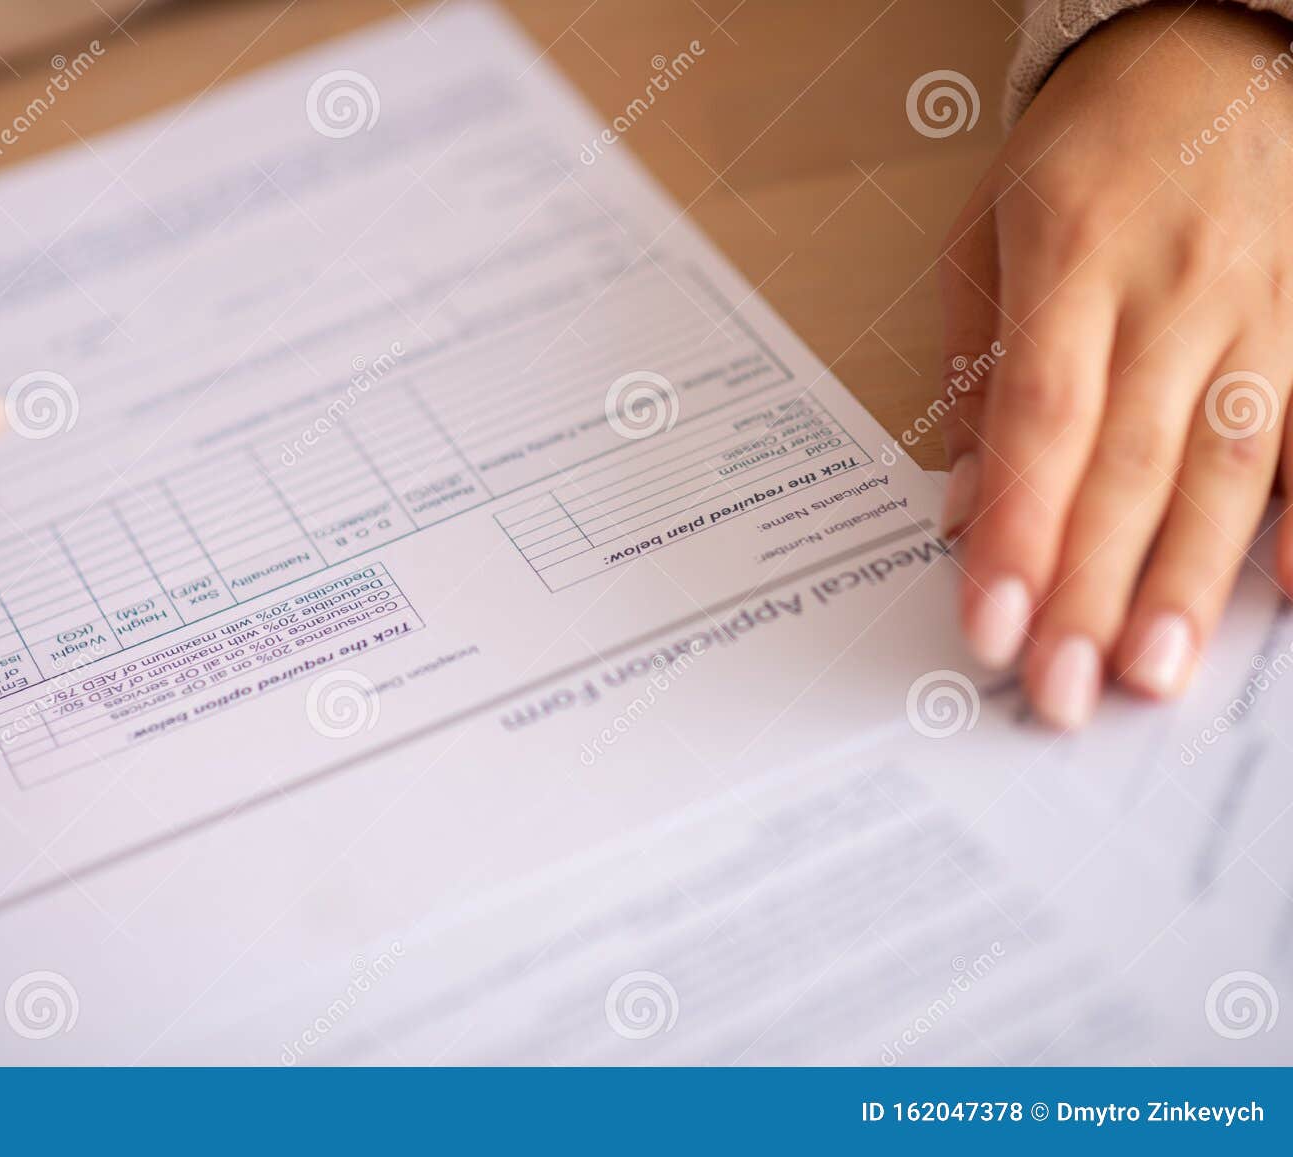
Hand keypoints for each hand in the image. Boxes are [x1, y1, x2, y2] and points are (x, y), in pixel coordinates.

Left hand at [938, 2, 1292, 726]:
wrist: (1226, 36)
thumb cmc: (1090, 145)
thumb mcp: (993, 230)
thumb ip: (976, 368)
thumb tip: (962, 506)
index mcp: (1073, 257)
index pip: (1041, 419)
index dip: (1018, 531)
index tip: (990, 626)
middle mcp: (1178, 288)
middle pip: (1130, 461)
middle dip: (1091, 588)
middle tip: (1061, 692)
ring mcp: (1271, 303)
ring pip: (1229, 462)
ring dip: (1188, 578)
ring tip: (1150, 674)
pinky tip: (1287, 594)